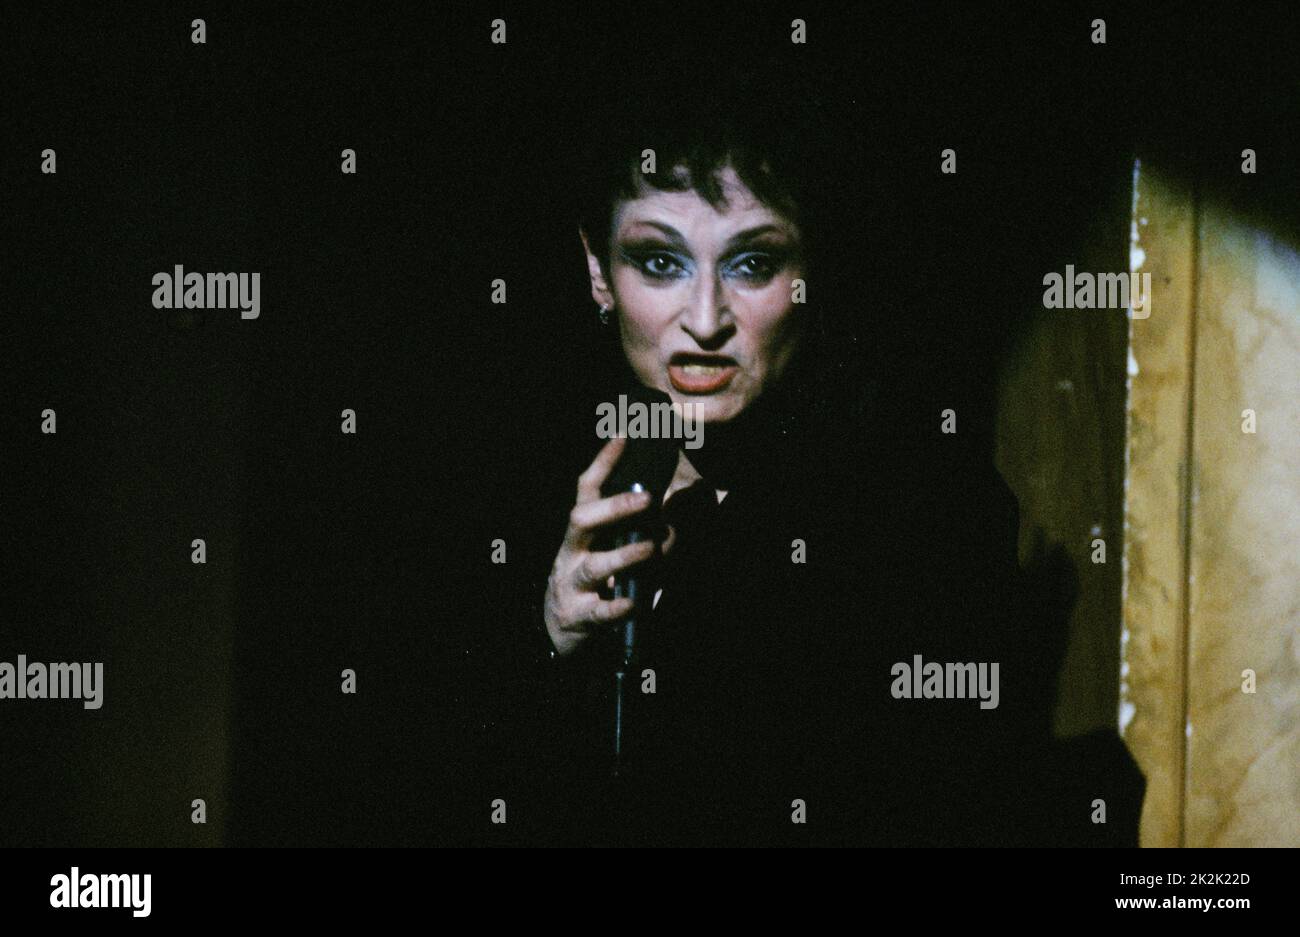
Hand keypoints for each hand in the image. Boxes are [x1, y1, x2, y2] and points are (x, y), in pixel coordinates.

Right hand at [543, 436, 658, 656]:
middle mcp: (573, 551)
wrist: (558, 629)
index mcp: (582, 530)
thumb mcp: (603, 546)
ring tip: (650, 551)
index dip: (603, 462)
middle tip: (647, 500)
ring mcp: (573, 584)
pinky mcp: (581, 616)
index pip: (587, 489)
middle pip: (582, 520)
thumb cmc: (591, 578)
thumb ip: (631, 525)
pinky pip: (599, 611)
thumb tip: (679, 495)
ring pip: (594, 565)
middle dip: (614, 508)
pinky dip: (617, 607)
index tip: (623, 436)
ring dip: (624, 556)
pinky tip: (634, 603)